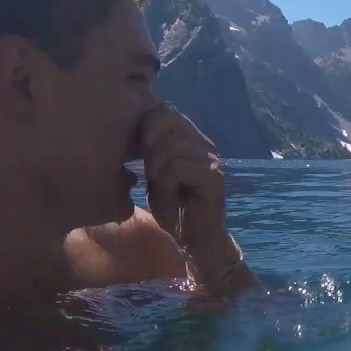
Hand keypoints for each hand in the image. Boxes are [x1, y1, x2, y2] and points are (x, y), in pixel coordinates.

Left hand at [139, 102, 258, 296]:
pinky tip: (169, 201)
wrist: (195, 241)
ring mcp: (211, 159)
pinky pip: (176, 168)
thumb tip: (138, 120)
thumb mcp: (154, 173)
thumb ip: (150, 148)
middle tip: (148, 172)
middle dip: (148, 144)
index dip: (145, 125)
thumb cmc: (172, 208)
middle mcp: (204, 144)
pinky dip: (165, 186)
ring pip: (169, 146)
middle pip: (168, 118)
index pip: (165, 109)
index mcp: (191, 138)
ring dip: (156, 171)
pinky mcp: (213, 177)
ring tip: (160, 191)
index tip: (136, 152)